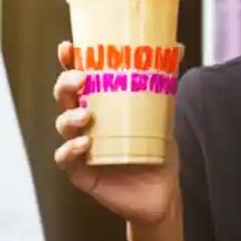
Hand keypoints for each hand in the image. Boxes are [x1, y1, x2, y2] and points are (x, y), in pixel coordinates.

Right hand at [51, 41, 176, 225]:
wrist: (163, 193)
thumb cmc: (157, 150)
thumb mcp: (163, 114)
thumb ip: (165, 83)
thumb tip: (178, 47)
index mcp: (101, 104)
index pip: (79, 78)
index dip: (69, 62)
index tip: (67, 48)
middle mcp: (86, 122)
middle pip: (64, 97)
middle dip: (66, 84)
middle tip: (81, 79)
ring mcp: (81, 146)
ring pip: (62, 126)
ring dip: (69, 117)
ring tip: (86, 114)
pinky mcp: (81, 172)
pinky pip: (65, 158)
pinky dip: (70, 149)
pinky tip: (86, 144)